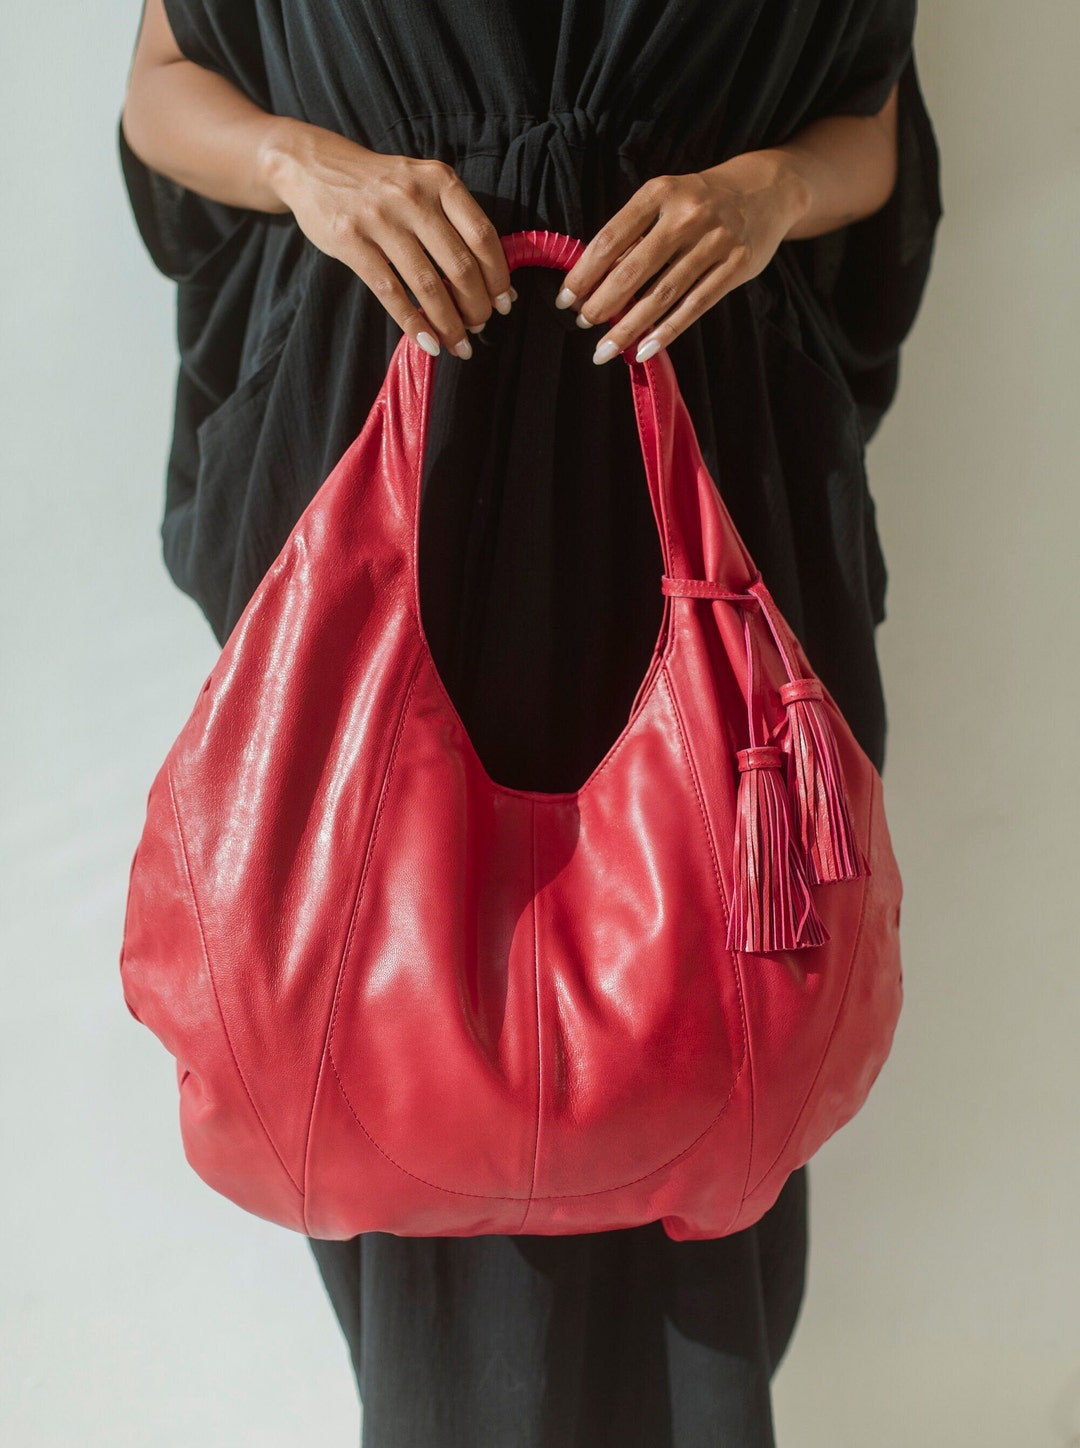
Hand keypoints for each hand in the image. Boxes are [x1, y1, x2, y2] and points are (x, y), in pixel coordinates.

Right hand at [259, 118, 516, 358]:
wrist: (314, 166)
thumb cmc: (379, 185)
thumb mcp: (421, 184)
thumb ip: (453, 219)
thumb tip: (491, 277)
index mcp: (439, 181)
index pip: (482, 235)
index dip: (498, 276)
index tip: (505, 303)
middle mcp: (413, 196)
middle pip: (460, 264)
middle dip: (476, 305)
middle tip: (480, 326)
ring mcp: (380, 218)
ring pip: (427, 284)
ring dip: (449, 323)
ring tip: (459, 344)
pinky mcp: (351, 241)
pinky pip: (391, 292)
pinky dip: (414, 324)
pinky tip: (428, 343)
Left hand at [553, 150, 809, 364]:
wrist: (767, 189)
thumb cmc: (701, 199)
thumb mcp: (665, 199)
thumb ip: (635, 232)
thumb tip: (594, 279)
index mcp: (659, 193)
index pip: (611, 238)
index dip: (583, 273)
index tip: (564, 299)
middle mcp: (687, 215)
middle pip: (633, 269)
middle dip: (602, 302)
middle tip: (583, 324)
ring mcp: (714, 241)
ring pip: (662, 294)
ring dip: (629, 327)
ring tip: (604, 349)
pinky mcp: (736, 266)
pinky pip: (694, 306)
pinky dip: (666, 332)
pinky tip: (643, 350)